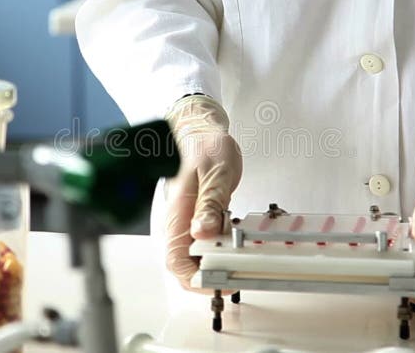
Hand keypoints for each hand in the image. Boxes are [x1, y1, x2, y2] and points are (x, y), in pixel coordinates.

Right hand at [164, 95, 241, 291]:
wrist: (199, 132)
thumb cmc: (204, 148)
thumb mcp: (214, 174)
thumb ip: (209, 204)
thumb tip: (202, 232)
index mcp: (177, 214)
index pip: (176, 259)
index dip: (196, 278)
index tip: (219, 281)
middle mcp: (178, 222)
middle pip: (184, 264)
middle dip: (208, 275)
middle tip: (235, 274)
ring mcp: (187, 222)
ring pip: (195, 256)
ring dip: (215, 262)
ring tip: (239, 257)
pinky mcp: (197, 219)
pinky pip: (204, 242)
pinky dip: (220, 248)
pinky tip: (235, 242)